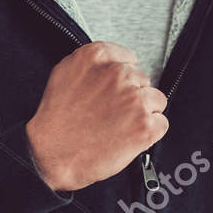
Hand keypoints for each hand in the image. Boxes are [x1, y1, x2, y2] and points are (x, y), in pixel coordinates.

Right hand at [24, 41, 167, 192]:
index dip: (122, 78)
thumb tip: (114, 62)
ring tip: (119, 125)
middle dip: (131, 95)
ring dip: (143, 113)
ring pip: (156, 100)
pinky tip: (128, 136)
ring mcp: (134, 99)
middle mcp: (118, 74)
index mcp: (98, 57)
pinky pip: (161, 123)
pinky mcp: (145, 126)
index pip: (129, 58)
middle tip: (111, 113)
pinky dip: (149, 132)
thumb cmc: (55, 120)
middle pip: (143, 80)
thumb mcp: (64, 74)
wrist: (51, 155)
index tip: (113, 90)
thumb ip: (93, 63)